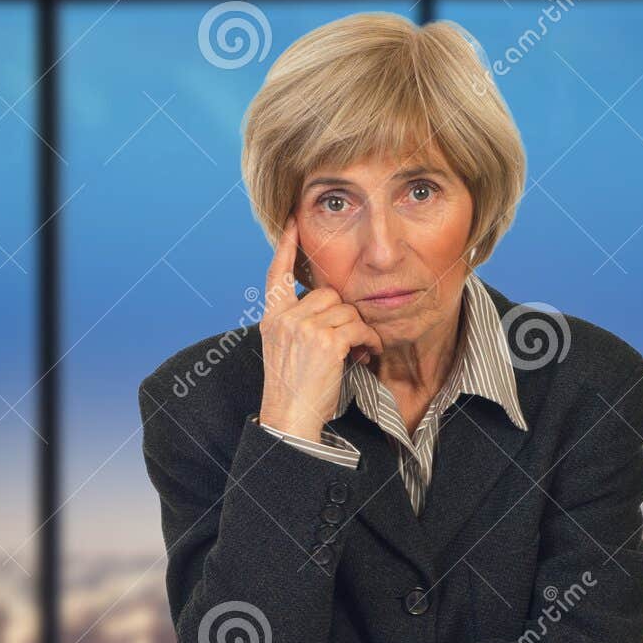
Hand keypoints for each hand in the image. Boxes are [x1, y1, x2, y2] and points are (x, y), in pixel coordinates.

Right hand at [257, 213, 382, 440]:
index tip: (293, 222)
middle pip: (329, 294)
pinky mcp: (325, 342)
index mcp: (272, 319)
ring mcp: (303, 328)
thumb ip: (300, 326)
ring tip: (358, 353)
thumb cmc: (294, 393)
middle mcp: (284, 319)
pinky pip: (359, 328)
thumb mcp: (287, 352)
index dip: (287, 247)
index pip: (277, 274)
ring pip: (347, 310)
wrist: (289, 421)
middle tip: (352, 342)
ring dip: (360, 331)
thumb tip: (333, 308)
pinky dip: (369, 341)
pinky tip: (366, 355)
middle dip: (345, 316)